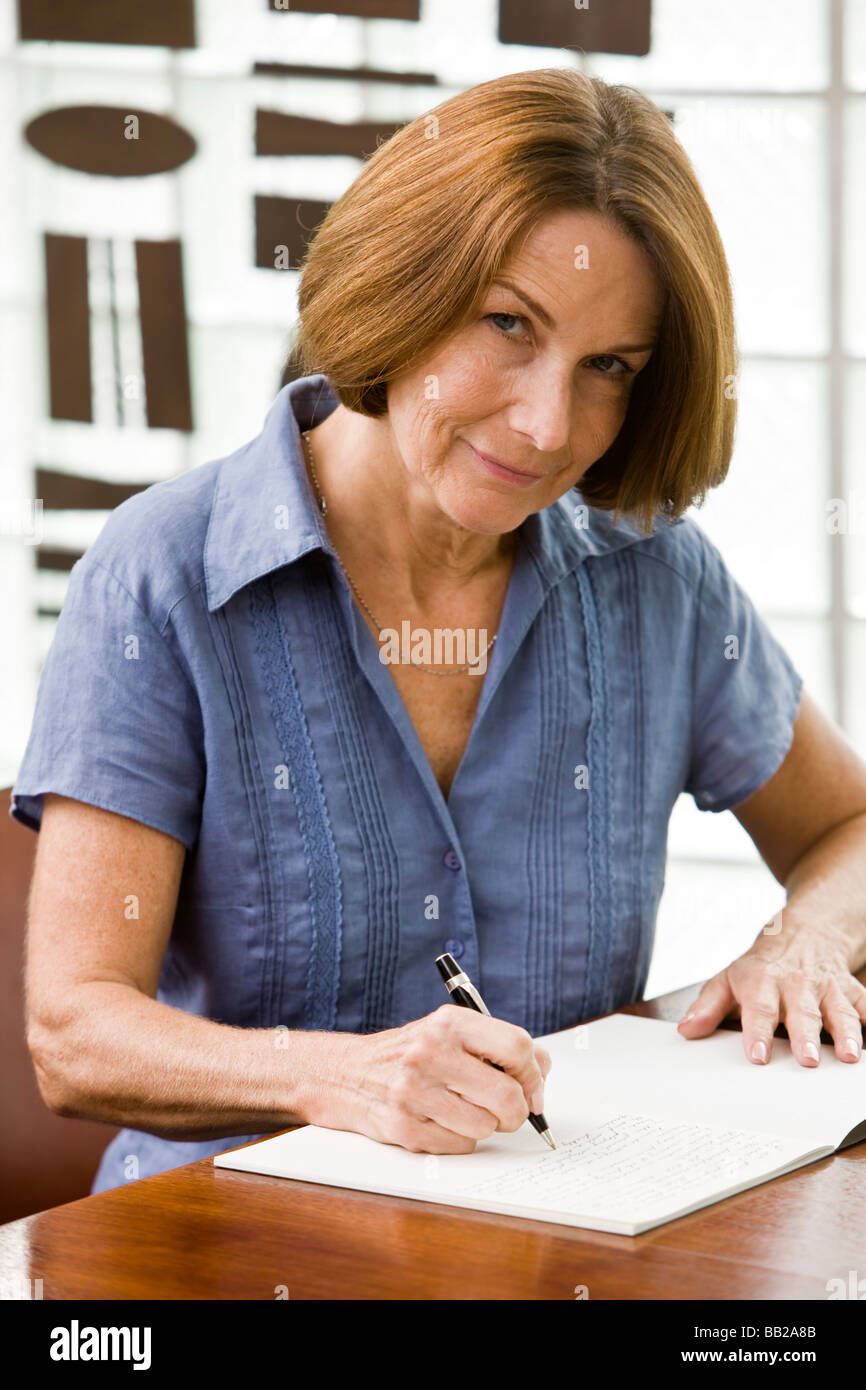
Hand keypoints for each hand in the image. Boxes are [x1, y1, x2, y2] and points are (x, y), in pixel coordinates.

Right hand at [306, 1005, 551, 1152]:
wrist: (348, 1074)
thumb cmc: (413, 1054)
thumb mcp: (451, 1033)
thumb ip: (498, 1045)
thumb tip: (542, 1073)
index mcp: (449, 1023)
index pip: (516, 1047)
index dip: (534, 1075)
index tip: (533, 1090)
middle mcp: (430, 1052)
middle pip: (506, 1096)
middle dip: (516, 1112)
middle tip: (508, 1112)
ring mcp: (414, 1091)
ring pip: (485, 1126)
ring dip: (483, 1126)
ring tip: (461, 1110)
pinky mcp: (403, 1127)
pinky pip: (460, 1146)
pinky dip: (459, 1140)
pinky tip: (439, 1121)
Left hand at [677, 915, 865, 1066]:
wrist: (800, 933)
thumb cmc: (760, 966)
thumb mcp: (727, 980)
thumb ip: (708, 1007)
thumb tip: (687, 1031)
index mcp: (762, 982)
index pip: (759, 1009)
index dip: (757, 1033)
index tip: (757, 1056)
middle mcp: (796, 984)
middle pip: (801, 1011)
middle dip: (805, 1035)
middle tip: (806, 1060)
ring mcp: (826, 987)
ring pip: (838, 1010)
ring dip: (846, 1032)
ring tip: (849, 1055)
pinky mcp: (850, 990)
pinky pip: (865, 1005)